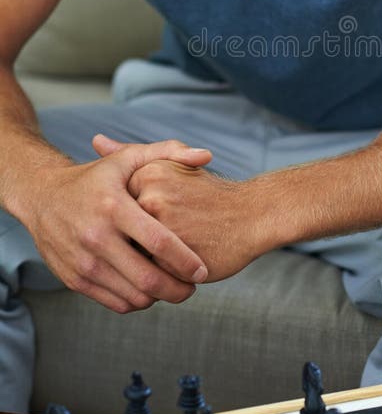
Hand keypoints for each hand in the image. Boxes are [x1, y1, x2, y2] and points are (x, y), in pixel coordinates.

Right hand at [13, 137, 212, 313]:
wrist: (42, 196)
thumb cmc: (96, 177)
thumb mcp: (128, 158)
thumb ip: (169, 152)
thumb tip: (207, 156)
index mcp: (114, 207)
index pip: (159, 242)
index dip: (186, 261)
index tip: (203, 270)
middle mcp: (96, 237)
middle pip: (148, 279)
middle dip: (178, 289)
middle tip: (194, 286)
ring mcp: (83, 262)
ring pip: (133, 297)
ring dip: (160, 297)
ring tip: (174, 286)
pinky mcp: (74, 280)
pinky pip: (116, 303)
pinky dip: (137, 301)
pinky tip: (149, 288)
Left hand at [95, 138, 269, 281]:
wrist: (254, 214)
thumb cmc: (209, 193)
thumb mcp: (170, 165)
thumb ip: (129, 155)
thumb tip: (96, 141)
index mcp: (147, 173)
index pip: (116, 207)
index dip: (130, 219)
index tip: (154, 219)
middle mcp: (150, 196)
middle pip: (122, 231)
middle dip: (135, 240)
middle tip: (169, 237)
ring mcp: (162, 226)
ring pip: (133, 253)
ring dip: (146, 258)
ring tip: (174, 249)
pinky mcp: (173, 254)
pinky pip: (150, 273)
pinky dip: (161, 272)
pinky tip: (180, 261)